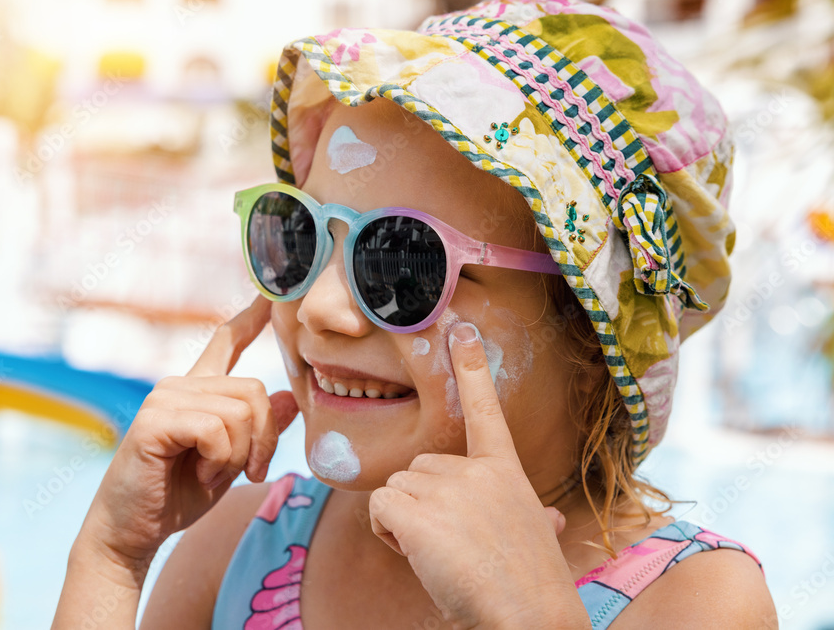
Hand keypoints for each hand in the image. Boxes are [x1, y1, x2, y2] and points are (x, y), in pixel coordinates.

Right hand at [75, 295, 299, 569]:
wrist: (133, 531)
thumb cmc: (179, 496)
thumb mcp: (232, 462)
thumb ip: (258, 430)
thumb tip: (288, 398)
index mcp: (198, 391)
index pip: (226, 342)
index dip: (250, 318)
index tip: (270, 295)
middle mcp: (180, 385)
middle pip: (255, 392)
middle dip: (263, 440)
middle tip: (248, 472)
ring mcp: (165, 398)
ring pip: (240, 413)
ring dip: (238, 457)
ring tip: (212, 475)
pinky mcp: (155, 420)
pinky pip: (215, 429)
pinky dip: (220, 461)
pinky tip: (201, 476)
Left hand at [368, 322, 587, 628]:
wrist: (529, 619)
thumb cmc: (530, 586)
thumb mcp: (535, 537)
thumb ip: (533, 516)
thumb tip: (550, 520)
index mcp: (505, 472)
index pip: (484, 410)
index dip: (471, 368)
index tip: (460, 328)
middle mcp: (476, 471)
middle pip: (416, 468)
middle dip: (420, 505)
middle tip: (451, 545)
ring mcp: (448, 488)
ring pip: (394, 490)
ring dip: (403, 524)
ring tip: (441, 555)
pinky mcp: (419, 512)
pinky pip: (379, 509)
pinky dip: (387, 534)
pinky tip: (419, 556)